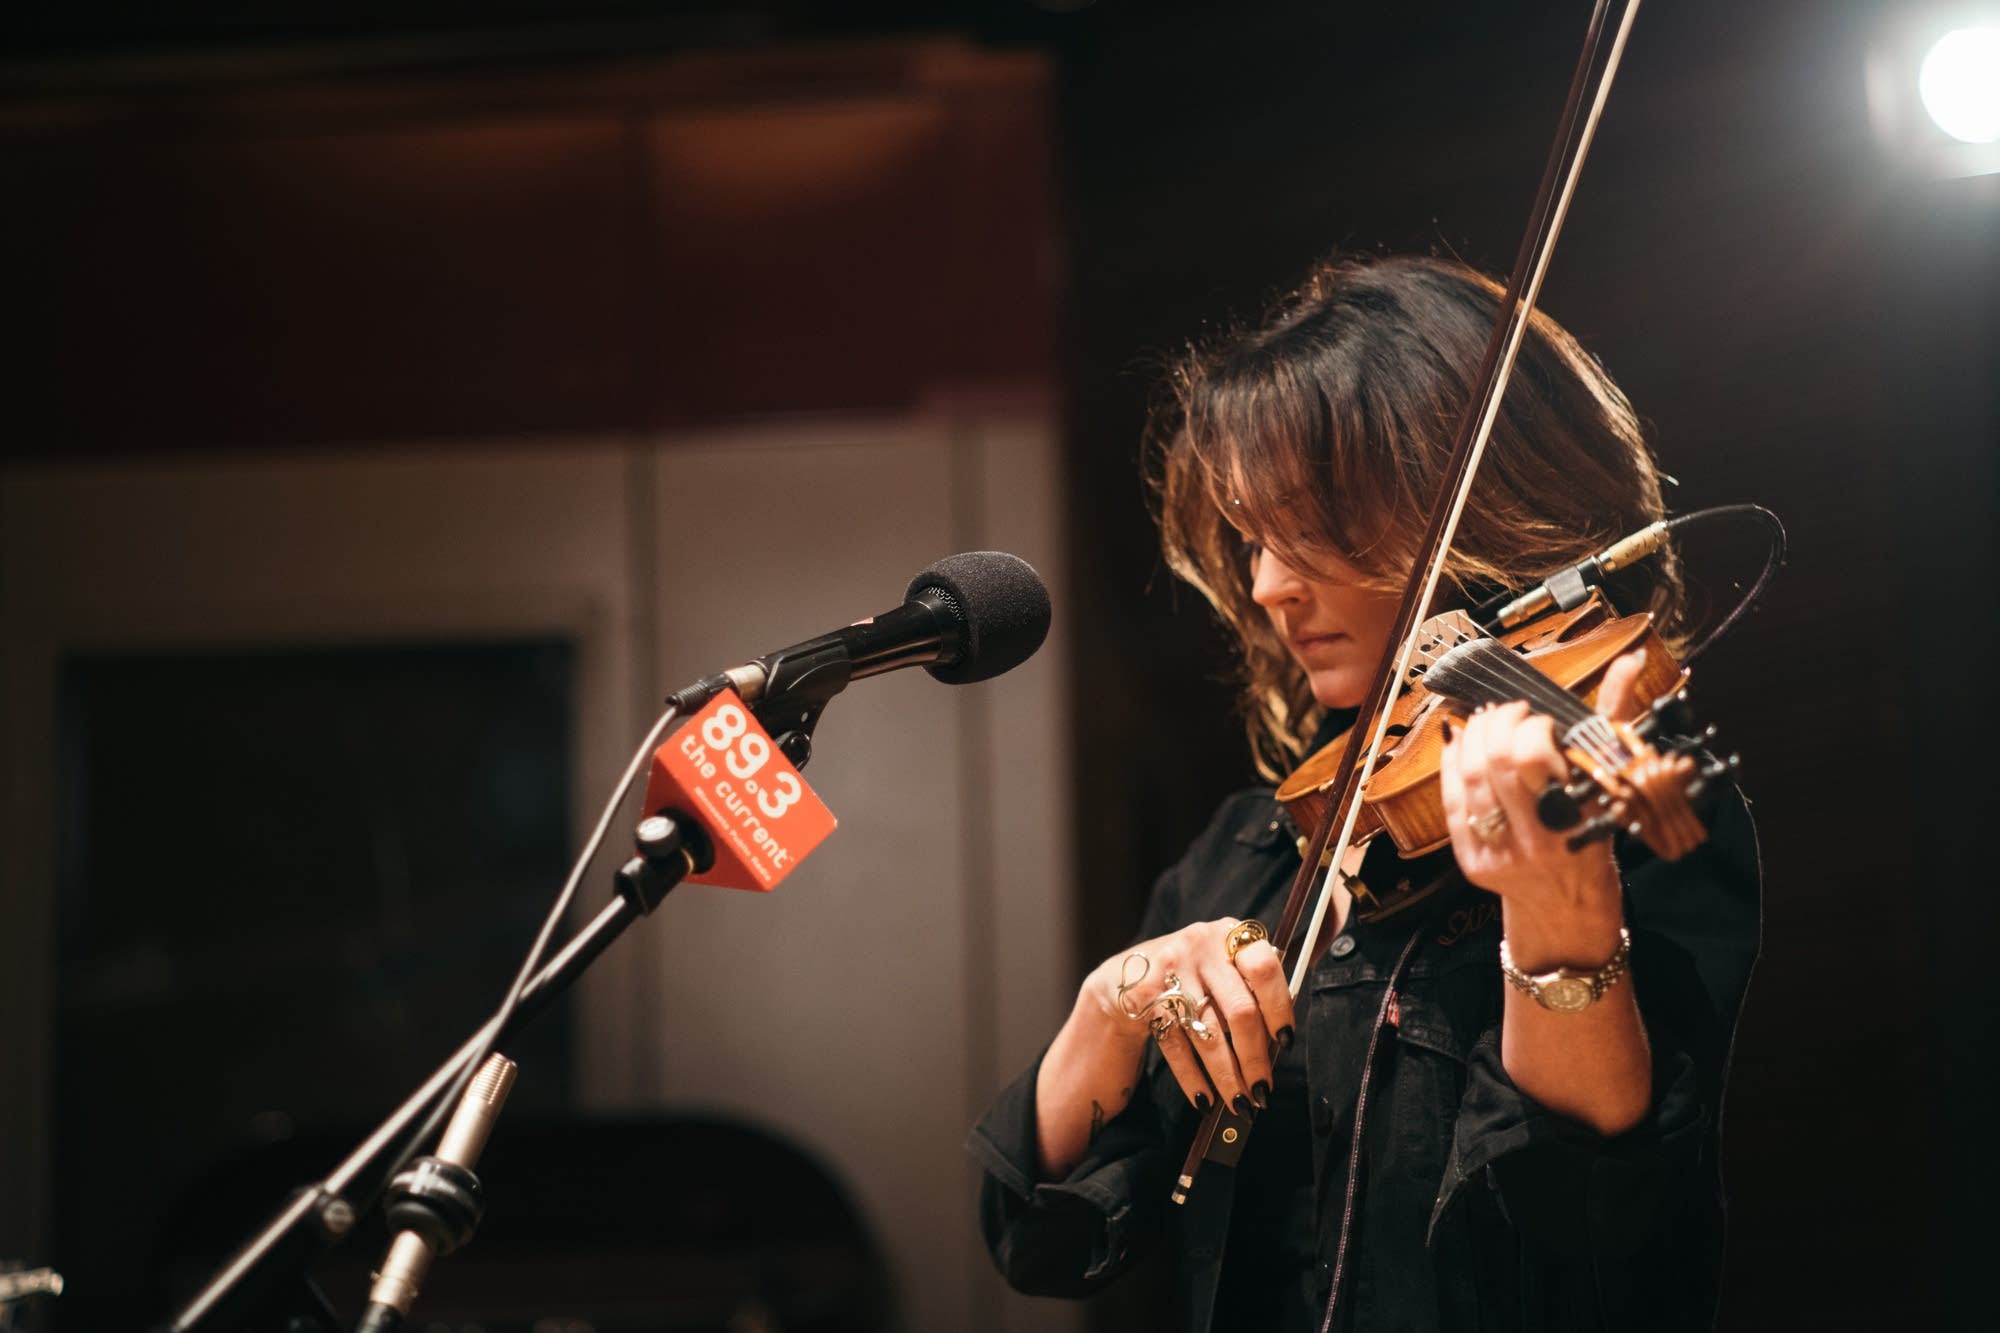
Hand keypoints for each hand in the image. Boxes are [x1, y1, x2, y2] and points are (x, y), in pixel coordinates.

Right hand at [1080, 918, 1294, 1113]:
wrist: (1127, 974)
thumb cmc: (1195, 975)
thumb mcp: (1226, 959)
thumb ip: (1259, 980)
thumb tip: (1299, 1008)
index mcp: (1230, 935)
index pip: (1264, 968)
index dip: (1280, 1008)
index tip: (1287, 1042)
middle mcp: (1202, 947)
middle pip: (1240, 1010)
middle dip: (1255, 1058)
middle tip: (1262, 1091)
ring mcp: (1171, 971)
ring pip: (1208, 1034)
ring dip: (1227, 1076)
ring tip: (1240, 1103)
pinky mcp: (1145, 997)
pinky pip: (1176, 1046)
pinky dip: (1193, 1078)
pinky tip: (1206, 1099)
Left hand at [1438, 649, 1646, 962]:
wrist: (1567, 905)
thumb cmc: (1595, 837)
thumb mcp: (1609, 786)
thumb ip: (1613, 719)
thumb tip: (1630, 659)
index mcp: (1571, 821)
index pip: (1530, 759)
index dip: (1528, 728)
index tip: (1540, 721)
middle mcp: (1531, 841)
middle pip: (1493, 762)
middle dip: (1498, 722)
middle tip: (1510, 711)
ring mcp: (1496, 852)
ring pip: (1468, 776)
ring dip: (1473, 735)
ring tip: (1488, 720)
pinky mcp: (1469, 860)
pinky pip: (1451, 800)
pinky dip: (1452, 762)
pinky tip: (1463, 742)